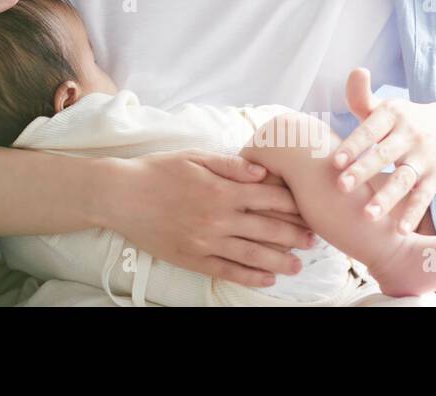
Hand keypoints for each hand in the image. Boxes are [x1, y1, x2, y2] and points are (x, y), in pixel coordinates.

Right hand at [99, 149, 316, 287]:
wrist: (121, 195)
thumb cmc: (157, 171)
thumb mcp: (194, 157)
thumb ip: (231, 164)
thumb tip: (263, 171)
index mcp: (221, 189)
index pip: (269, 197)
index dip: (293, 203)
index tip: (309, 207)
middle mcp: (218, 218)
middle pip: (268, 228)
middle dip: (295, 234)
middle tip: (314, 239)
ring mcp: (206, 242)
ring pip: (253, 255)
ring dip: (280, 261)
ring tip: (298, 265)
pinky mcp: (193, 258)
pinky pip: (228, 271)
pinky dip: (251, 276)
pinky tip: (267, 278)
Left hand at [332, 67, 435, 233]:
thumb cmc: (402, 120)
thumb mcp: (384, 107)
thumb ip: (362, 97)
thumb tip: (356, 71)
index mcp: (392, 115)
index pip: (370, 129)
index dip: (354, 145)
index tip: (334, 161)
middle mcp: (410, 134)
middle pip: (385, 155)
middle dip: (363, 170)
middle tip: (342, 186)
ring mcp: (425, 157)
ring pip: (404, 179)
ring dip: (387, 198)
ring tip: (368, 216)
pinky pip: (424, 197)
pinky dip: (413, 213)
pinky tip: (400, 230)